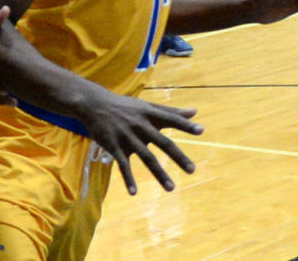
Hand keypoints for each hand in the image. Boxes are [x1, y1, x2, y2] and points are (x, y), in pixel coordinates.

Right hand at [78, 90, 201, 194]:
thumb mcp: (148, 106)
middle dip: (178, 157)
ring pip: (147, 158)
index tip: (201, 131)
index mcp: (151, 114)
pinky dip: (128, 179)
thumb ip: (171, 112)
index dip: (185, 125)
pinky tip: (134, 193)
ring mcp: (128, 137)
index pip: (171, 119)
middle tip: (192, 170)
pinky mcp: (114, 147)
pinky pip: (123, 165)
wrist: (95, 105)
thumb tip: (195, 112)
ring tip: (171, 187)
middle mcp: (141, 126)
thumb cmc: (126, 107)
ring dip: (159, 174)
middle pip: (163, 142)